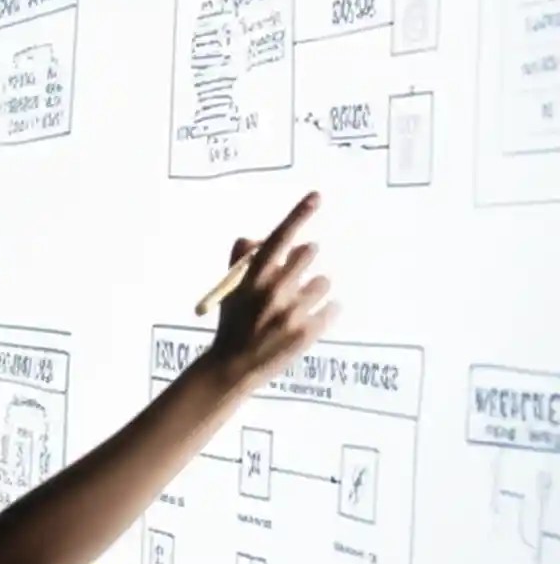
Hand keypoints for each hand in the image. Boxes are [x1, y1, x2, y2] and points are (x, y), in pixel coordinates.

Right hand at [207, 191, 338, 390]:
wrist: (233, 366)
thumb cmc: (233, 323)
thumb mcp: (230, 289)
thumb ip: (243, 260)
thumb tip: (262, 240)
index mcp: (253, 277)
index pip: (278, 238)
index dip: (298, 215)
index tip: (316, 196)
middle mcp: (274, 290)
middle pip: (307, 254)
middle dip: (303, 262)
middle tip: (292, 280)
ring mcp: (292, 312)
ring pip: (323, 283)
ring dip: (315, 291)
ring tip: (296, 308)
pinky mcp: (308, 331)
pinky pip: (333, 308)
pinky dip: (326, 312)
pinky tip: (309, 321)